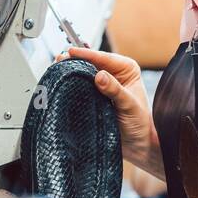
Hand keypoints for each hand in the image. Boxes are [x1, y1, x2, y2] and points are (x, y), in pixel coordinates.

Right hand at [57, 47, 164, 179]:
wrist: (136, 144)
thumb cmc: (139, 124)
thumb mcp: (129, 105)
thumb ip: (115, 90)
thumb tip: (100, 76)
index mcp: (127, 69)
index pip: (104, 58)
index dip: (87, 54)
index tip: (73, 52)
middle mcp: (113, 74)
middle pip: (91, 63)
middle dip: (75, 61)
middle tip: (60, 59)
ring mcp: (102, 85)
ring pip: (84, 74)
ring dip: (71, 72)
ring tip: (58, 68)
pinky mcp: (93, 96)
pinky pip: (80, 87)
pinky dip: (71, 85)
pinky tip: (62, 82)